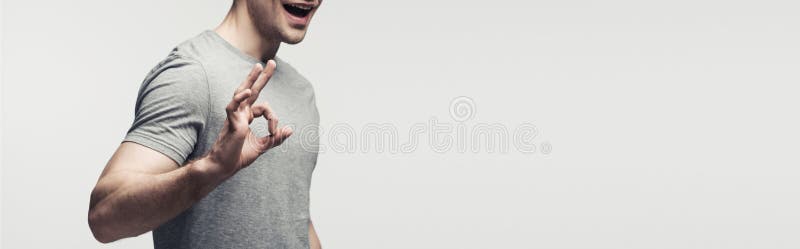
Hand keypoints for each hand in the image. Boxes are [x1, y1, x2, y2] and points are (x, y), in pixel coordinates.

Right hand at [205, 60, 292, 177]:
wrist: (223, 167)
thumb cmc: (238, 157)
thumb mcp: (262, 147)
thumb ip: (275, 138)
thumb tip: (290, 130)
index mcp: (246, 118)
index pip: (264, 107)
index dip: (273, 118)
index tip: (274, 132)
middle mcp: (240, 113)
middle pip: (252, 90)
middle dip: (262, 77)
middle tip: (272, 63)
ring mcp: (234, 116)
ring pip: (241, 92)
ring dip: (251, 79)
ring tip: (259, 66)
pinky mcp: (231, 122)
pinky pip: (232, 106)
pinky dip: (240, 98)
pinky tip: (249, 91)